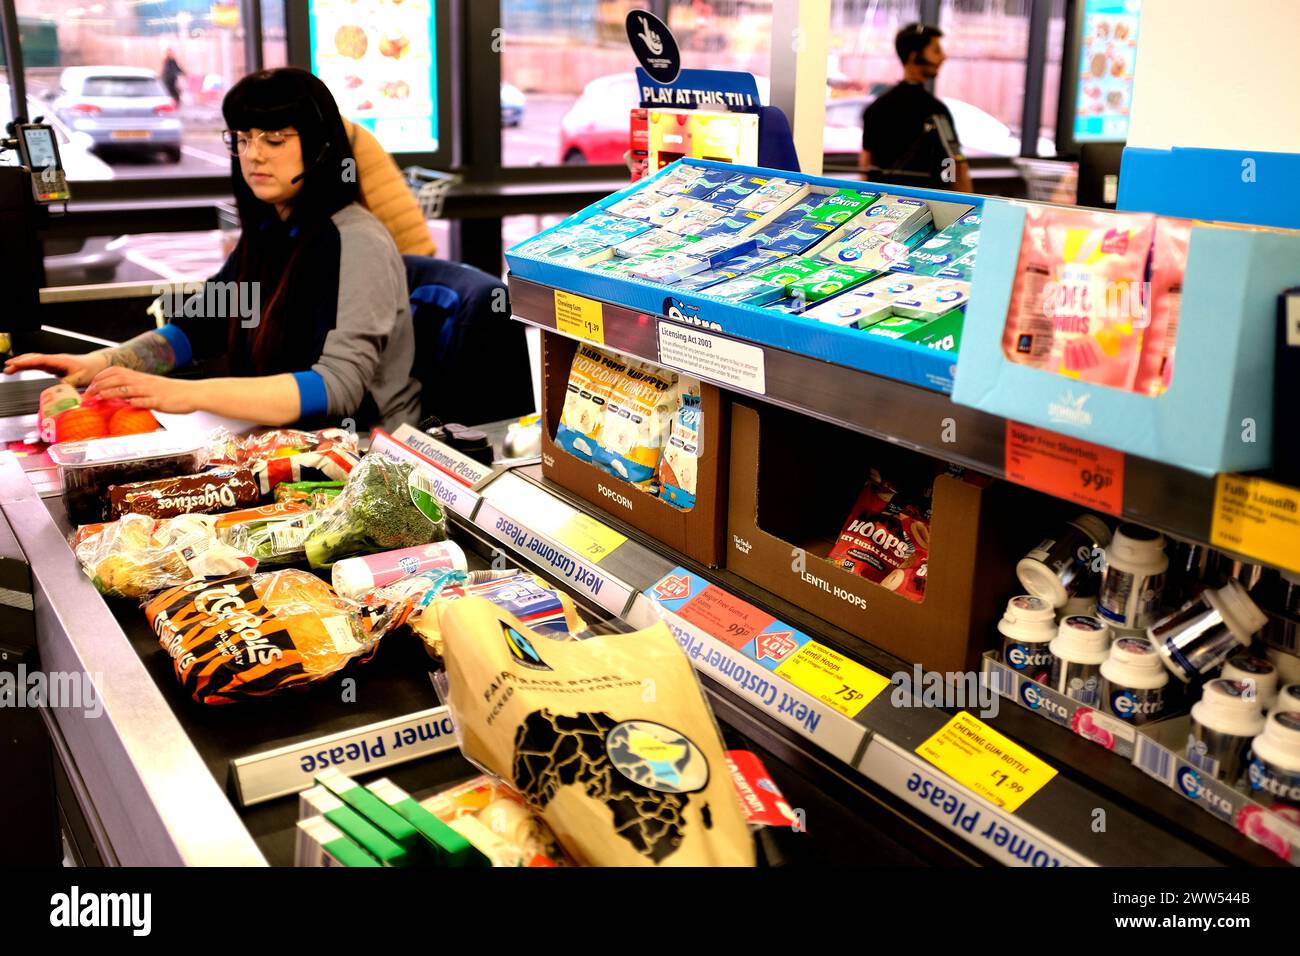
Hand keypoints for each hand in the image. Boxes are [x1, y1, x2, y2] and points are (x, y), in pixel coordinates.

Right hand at [4, 351, 107, 385]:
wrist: (97, 364)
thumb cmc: (91, 369)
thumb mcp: (82, 377)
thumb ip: (70, 381)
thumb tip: (60, 386)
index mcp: (60, 360)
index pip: (40, 360)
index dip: (28, 362)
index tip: (17, 364)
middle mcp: (55, 360)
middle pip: (34, 359)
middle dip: (20, 362)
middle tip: (7, 367)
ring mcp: (53, 362)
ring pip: (34, 360)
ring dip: (22, 363)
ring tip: (9, 368)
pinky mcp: (54, 366)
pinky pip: (38, 364)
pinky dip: (28, 365)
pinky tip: (20, 367)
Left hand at [84, 368, 199, 413]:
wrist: (194, 393)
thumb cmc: (174, 392)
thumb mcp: (153, 387)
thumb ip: (138, 389)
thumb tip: (123, 396)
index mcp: (142, 377)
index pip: (117, 371)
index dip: (101, 376)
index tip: (91, 384)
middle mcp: (145, 382)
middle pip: (118, 378)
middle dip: (101, 385)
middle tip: (89, 393)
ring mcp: (152, 391)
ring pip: (128, 389)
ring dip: (112, 392)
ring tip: (99, 397)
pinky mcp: (160, 401)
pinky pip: (145, 401)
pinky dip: (134, 402)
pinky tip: (126, 405)